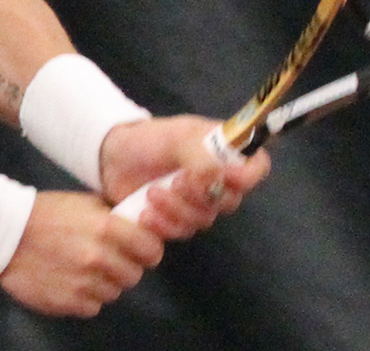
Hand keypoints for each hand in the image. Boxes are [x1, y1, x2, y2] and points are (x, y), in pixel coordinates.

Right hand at [0, 191, 163, 316]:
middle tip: (106, 259)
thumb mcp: (83, 202)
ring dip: (103, 284)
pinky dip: (85, 298)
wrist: (4, 233)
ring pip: (113, 293)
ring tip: (82, 270)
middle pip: (134, 276)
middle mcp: (100, 258)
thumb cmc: (45, 212)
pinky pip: (92, 307)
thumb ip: (113, 217)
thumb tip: (137, 227)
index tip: (139, 250)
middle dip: (124, 267)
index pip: (152, 250)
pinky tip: (70, 282)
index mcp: (107, 228)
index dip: (147, 250)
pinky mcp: (69, 303)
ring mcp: (85, 284)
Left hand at [98, 115, 270, 238]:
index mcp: (225, 151)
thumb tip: (219, 177)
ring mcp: (199, 202)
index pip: (256, 167)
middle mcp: (218, 179)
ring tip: (152, 193)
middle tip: (176, 182)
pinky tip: (146, 213)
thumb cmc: (150, 140)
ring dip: (176, 209)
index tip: (227, 176)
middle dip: (200, 195)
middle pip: (230, 201)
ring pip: (203, 220)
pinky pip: (182, 232)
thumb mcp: (177, 137)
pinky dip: (164, 225)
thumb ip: (201, 156)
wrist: (113, 158)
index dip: (248, 176)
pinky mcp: (178, 221)